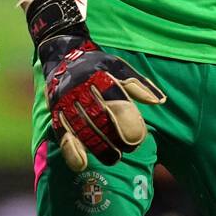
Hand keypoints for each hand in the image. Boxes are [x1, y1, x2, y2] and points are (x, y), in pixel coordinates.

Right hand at [22, 0, 165, 172]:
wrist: (62, 51)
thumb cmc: (98, 64)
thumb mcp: (120, 67)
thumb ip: (139, 85)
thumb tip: (160, 101)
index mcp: (102, 76)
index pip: (117, 102)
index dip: (127, 122)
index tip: (138, 139)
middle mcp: (83, 88)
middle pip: (100, 118)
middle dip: (115, 137)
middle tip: (128, 151)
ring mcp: (67, 100)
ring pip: (82, 128)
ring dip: (97, 146)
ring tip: (113, 159)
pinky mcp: (55, 110)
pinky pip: (62, 132)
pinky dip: (71, 150)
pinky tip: (81, 164)